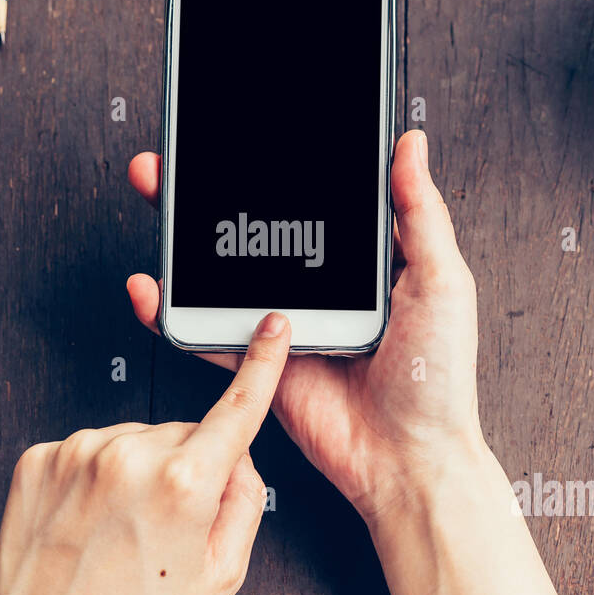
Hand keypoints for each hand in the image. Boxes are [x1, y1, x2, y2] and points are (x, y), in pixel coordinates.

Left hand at [0, 313, 290, 594]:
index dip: (261, 366)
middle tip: (164, 529)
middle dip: (184, 469)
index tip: (271, 329)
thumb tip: (238, 460)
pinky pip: (90, 450)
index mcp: (184, 484)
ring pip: (134, 441)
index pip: (236, 409)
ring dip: (137, 473)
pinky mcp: (41, 456)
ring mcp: (79, 451)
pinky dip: (95, 478)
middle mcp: (130, 455)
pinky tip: (89, 521)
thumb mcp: (219, 577)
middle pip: (182, 436)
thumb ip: (244, 504)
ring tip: (118, 532)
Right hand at [125, 130, 482, 523]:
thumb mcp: (442, 282)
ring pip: (224, 272)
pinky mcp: (260, 363)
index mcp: (363, 263)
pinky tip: (151, 288)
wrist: (408, 460)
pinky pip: (209, 332)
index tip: (247, 134)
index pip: (313, 201)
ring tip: (157, 194)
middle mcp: (320, 289)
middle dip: (211, 188)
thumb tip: (410, 144)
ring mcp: (285, 325)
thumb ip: (420, 213)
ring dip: (184, 236)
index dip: (277, 167)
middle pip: (256, 227)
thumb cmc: (437, 379)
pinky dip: (173, 312)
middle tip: (180, 156)